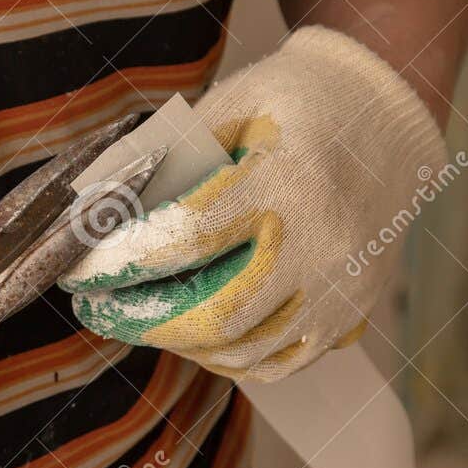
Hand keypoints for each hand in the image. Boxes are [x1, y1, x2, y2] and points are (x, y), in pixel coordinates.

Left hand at [60, 27, 446, 381]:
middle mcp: (320, 242)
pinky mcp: (350, 312)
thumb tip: (95, 209)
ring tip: (143, 320)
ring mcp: (340, 286)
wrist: (388, 114)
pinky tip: (195, 336)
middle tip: (102, 309)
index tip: (80, 269)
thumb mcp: (228, 105)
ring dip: (180, 345)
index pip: (187, 238)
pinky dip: (228, 361)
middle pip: (216, 316)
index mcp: (285, 180)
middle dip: (143, 321)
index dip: (122, 260)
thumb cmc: (296, 102)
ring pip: (246, 352)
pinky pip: (280, 364)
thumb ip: (164, 157)